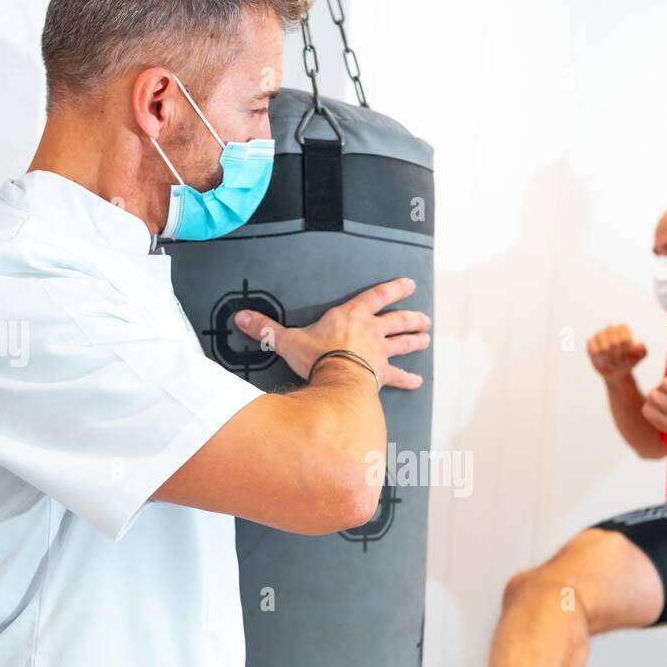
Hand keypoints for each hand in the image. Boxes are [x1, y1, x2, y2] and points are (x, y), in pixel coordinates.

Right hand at [233, 277, 430, 390]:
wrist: (336, 380)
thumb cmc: (315, 358)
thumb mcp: (288, 340)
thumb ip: (266, 329)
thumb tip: (240, 318)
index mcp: (351, 316)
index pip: (376, 296)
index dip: (394, 289)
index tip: (409, 284)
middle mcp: (371, 331)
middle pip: (397, 320)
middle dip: (411, 318)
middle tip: (424, 318)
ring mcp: (380, 354)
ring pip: (404, 344)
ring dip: (416, 340)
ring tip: (426, 337)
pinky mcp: (383, 375)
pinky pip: (399, 377)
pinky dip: (408, 379)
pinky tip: (417, 382)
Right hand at [587, 325, 647, 379]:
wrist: (616, 370)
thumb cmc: (628, 361)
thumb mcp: (639, 356)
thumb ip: (643, 350)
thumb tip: (637, 346)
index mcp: (623, 329)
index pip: (625, 339)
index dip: (626, 351)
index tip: (627, 358)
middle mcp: (610, 329)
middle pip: (615, 342)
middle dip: (618, 356)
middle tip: (619, 361)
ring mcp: (600, 335)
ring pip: (604, 347)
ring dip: (610, 359)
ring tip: (612, 363)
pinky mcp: (591, 343)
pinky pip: (594, 350)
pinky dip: (599, 358)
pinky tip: (602, 361)